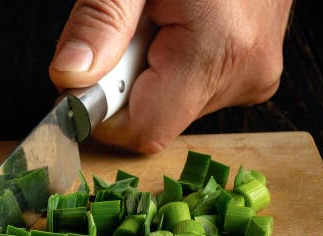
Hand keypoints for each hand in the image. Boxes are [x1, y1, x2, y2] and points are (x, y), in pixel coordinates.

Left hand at [49, 0, 292, 152]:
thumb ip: (99, 22)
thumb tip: (69, 77)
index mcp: (218, 50)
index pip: (143, 130)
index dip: (103, 111)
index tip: (87, 76)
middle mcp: (243, 75)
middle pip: (156, 119)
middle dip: (127, 82)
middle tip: (132, 27)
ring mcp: (253, 77)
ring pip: (173, 106)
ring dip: (150, 72)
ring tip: (163, 18)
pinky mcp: (253, 73)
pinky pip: (194, 90)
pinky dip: (173, 66)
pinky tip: (180, 26)